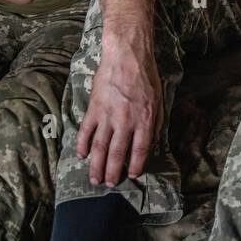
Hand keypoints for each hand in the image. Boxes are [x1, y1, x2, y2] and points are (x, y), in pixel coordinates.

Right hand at [78, 36, 163, 185]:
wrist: (127, 56)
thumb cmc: (146, 77)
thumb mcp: (160, 101)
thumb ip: (156, 124)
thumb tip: (153, 144)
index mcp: (145, 120)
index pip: (139, 151)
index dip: (136, 166)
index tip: (132, 175)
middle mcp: (126, 122)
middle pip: (117, 154)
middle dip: (113, 172)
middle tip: (109, 184)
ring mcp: (108, 116)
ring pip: (99, 148)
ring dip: (96, 166)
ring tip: (94, 179)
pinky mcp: (94, 108)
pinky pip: (86, 131)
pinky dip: (82, 145)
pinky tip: (81, 155)